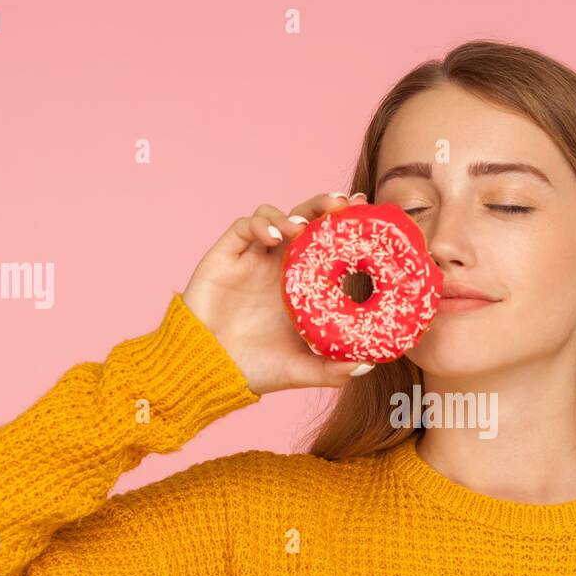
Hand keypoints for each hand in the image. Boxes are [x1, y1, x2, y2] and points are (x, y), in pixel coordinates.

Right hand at [181, 190, 373, 395]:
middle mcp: (280, 266)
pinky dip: (261, 224)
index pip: (328, 245)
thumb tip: (368, 364)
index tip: (367, 212)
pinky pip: (244, 227)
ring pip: (276, 215)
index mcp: (302, 284)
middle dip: (324, 206)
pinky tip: (275, 236)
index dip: (347, 227)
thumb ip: (332, 369)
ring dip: (292, 213)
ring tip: (304, 227)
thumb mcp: (301, 370)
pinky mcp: (226, 256)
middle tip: (343, 205)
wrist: (207, 371)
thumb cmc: (255, 369)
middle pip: (305, 220)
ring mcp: (253, 258)